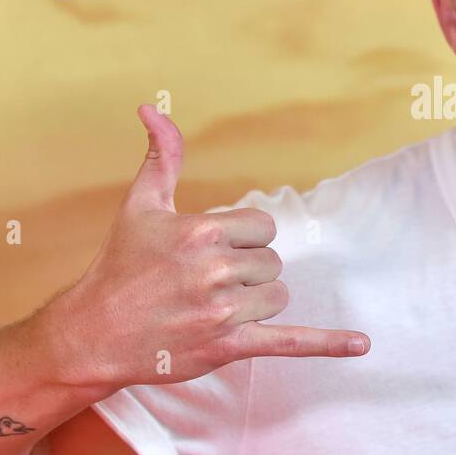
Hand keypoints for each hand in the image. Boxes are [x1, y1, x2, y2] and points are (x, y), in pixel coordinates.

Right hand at [37, 105, 369, 393]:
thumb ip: (162, 156)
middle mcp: (215, 269)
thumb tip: (153, 107)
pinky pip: (290, 342)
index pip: (263, 227)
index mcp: (202, 231)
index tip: (210, 252)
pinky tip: (362, 344)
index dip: (243, 239)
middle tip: (204, 284)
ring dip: (256, 302)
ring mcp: (223, 311)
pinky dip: (327, 344)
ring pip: (277, 296)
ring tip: (212, 308)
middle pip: (272, 264)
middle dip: (247, 272)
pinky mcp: (228, 347)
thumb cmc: (119, 266)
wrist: (93, 334)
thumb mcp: (140, 205)